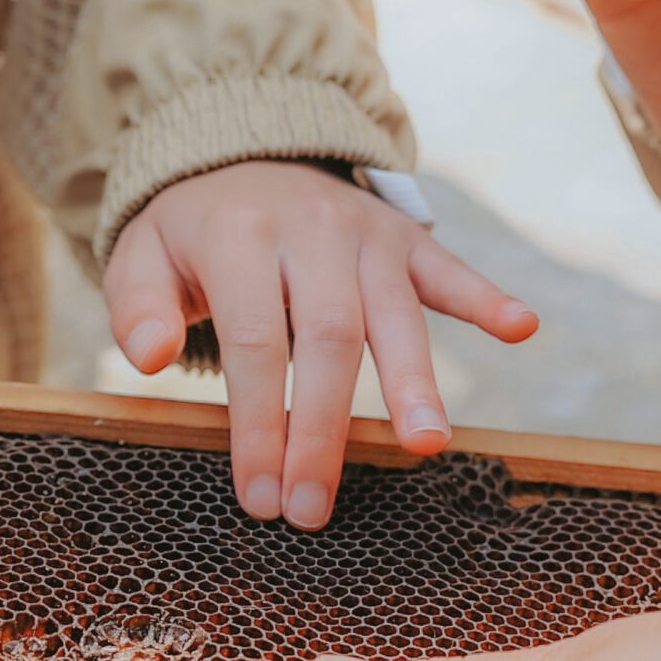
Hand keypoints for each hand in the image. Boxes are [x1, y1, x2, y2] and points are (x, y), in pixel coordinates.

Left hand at [105, 161, 536, 529]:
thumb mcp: (140, 255)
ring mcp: (364, 232)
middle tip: (314, 508)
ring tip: (426, 445)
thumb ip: (138, 306)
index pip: (254, 340)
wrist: (239, 151)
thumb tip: (151, 360)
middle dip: (322, 430)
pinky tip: (522, 327)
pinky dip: (486, 297)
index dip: (258, 422)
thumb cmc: (189, 233)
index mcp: (238, 235)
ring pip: (394, 312)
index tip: (260, 495)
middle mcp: (309, 228)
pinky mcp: (403, 238)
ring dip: (415, 380)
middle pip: (328, 337)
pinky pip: (449, 268)